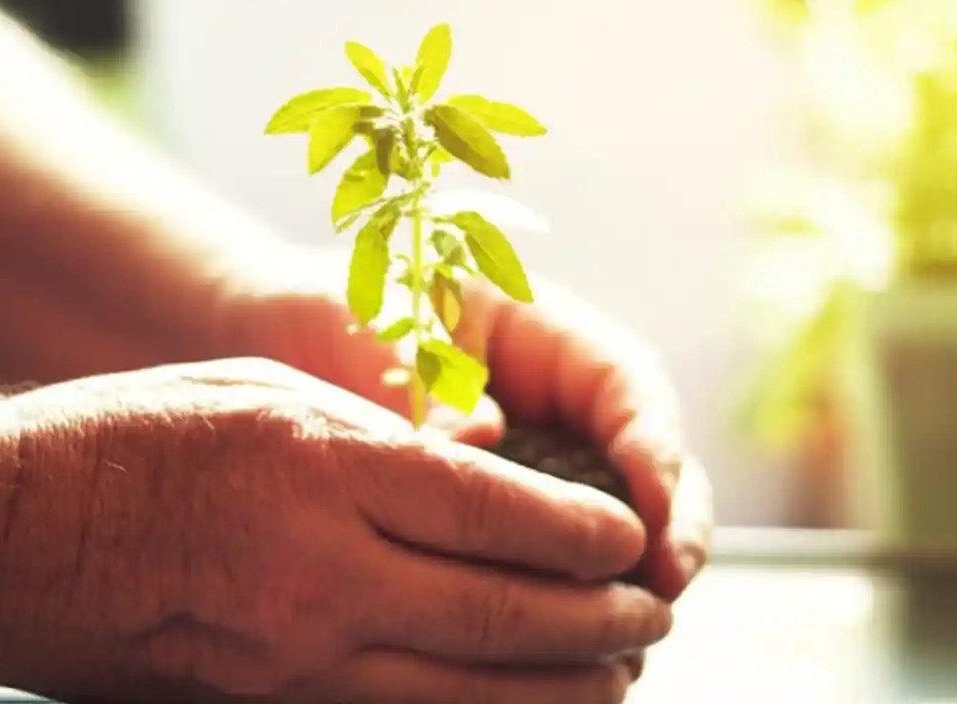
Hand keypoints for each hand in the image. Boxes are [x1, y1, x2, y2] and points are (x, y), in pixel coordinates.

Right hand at [0, 358, 669, 702]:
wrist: (8, 533)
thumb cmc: (130, 438)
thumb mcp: (264, 393)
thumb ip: (376, 439)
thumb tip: (477, 481)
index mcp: (325, 466)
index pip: (498, 512)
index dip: (583, 534)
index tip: (631, 539)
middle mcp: (324, 571)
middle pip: (503, 614)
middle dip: (598, 623)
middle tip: (651, 618)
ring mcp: (294, 656)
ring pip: (467, 692)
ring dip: (559, 690)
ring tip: (616, 679)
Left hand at [223, 255, 712, 602]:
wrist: (285, 339)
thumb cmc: (336, 316)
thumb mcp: (375, 333)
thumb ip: (425, 377)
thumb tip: (478, 438)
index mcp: (539, 332)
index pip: (626, 383)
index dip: (654, 444)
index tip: (654, 509)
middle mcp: (557, 395)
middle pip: (648, 455)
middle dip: (670, 521)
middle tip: (665, 585)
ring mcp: (543, 451)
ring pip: (618, 511)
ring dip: (635, 569)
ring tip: (631, 632)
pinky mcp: (514, 503)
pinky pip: (561, 547)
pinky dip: (576, 590)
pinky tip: (571, 640)